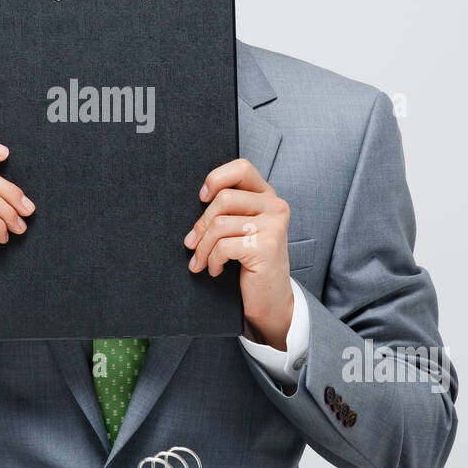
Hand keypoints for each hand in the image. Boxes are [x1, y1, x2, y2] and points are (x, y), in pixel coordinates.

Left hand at [184, 157, 293, 348]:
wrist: (271, 299)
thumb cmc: (251, 263)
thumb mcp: (241, 230)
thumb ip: (228, 210)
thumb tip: (198, 199)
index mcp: (268, 197)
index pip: (242, 168)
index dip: (216, 178)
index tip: (202, 198)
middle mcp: (275, 207)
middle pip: (224, 198)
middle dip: (201, 225)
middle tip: (192, 244)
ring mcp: (274, 226)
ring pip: (220, 225)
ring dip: (203, 248)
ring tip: (201, 262)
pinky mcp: (266, 247)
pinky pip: (224, 247)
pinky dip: (212, 261)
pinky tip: (215, 270)